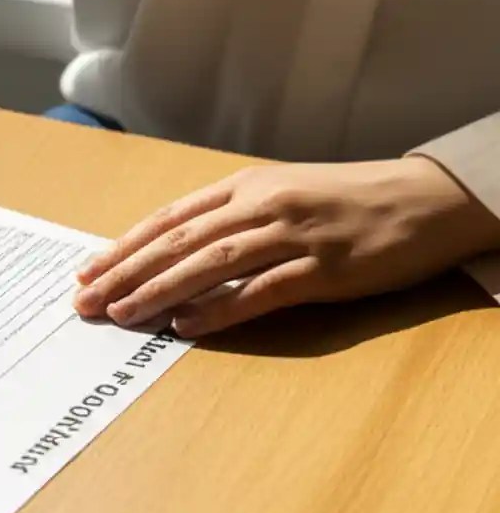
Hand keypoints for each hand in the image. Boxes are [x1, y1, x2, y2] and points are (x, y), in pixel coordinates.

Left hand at [74, 158, 499, 336]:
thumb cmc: (346, 200)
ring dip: (159, 291)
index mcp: (245, 186)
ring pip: (210, 264)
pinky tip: (186, 327)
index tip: (87, 271)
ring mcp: (292, 235)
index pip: (169, 219)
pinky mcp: (323, 269)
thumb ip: (229, 217)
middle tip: (85, 301)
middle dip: (125, 273)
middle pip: (178, 242)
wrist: (426, 199)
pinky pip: (261, 292)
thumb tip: (172, 252)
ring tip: (122, 315)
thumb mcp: (281, 193)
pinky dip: (220, 310)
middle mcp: (262, 205)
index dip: (124, 247)